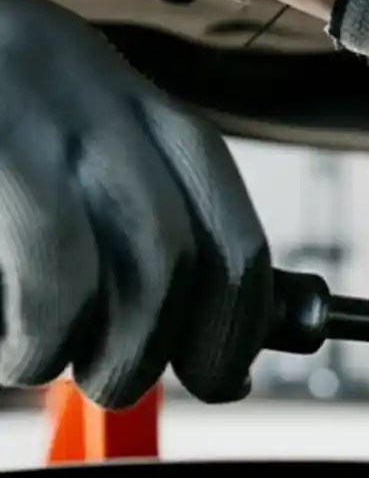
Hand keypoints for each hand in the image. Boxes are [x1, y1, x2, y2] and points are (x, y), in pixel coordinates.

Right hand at [0, 0, 271, 408]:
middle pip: (168, 252)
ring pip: (79, 268)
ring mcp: (11, 113)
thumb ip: (130, 218)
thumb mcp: (67, 136)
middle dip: (152, 345)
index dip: (236, 322)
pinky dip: (19, 327)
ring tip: (35, 358)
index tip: (222, 377)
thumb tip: (196, 338)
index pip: (230, 225)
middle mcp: (85, 96)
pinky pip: (21, 266)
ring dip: (67, 346)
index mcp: (130, 101)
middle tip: (115, 381)